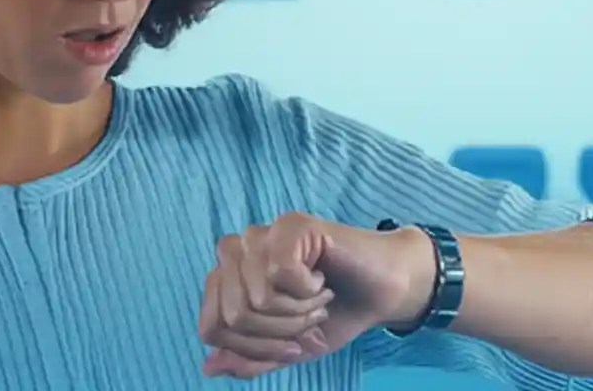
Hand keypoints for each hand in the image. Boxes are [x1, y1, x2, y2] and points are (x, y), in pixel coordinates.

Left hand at [199, 213, 437, 378]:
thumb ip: (250, 360)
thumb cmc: (336, 314)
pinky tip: (322, 278)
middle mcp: (239, 251)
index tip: (292, 345)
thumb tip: (208, 367)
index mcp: (229, 279)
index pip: (210, 327)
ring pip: (254, 298)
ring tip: (318, 299)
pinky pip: (279, 273)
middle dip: (278, 333)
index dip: (252, 349)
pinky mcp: (291, 224)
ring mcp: (263, 234)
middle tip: (310, 317)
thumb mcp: (289, 349)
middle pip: (231, 316)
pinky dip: (307, 290)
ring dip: (295, 313)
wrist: (384, 291)